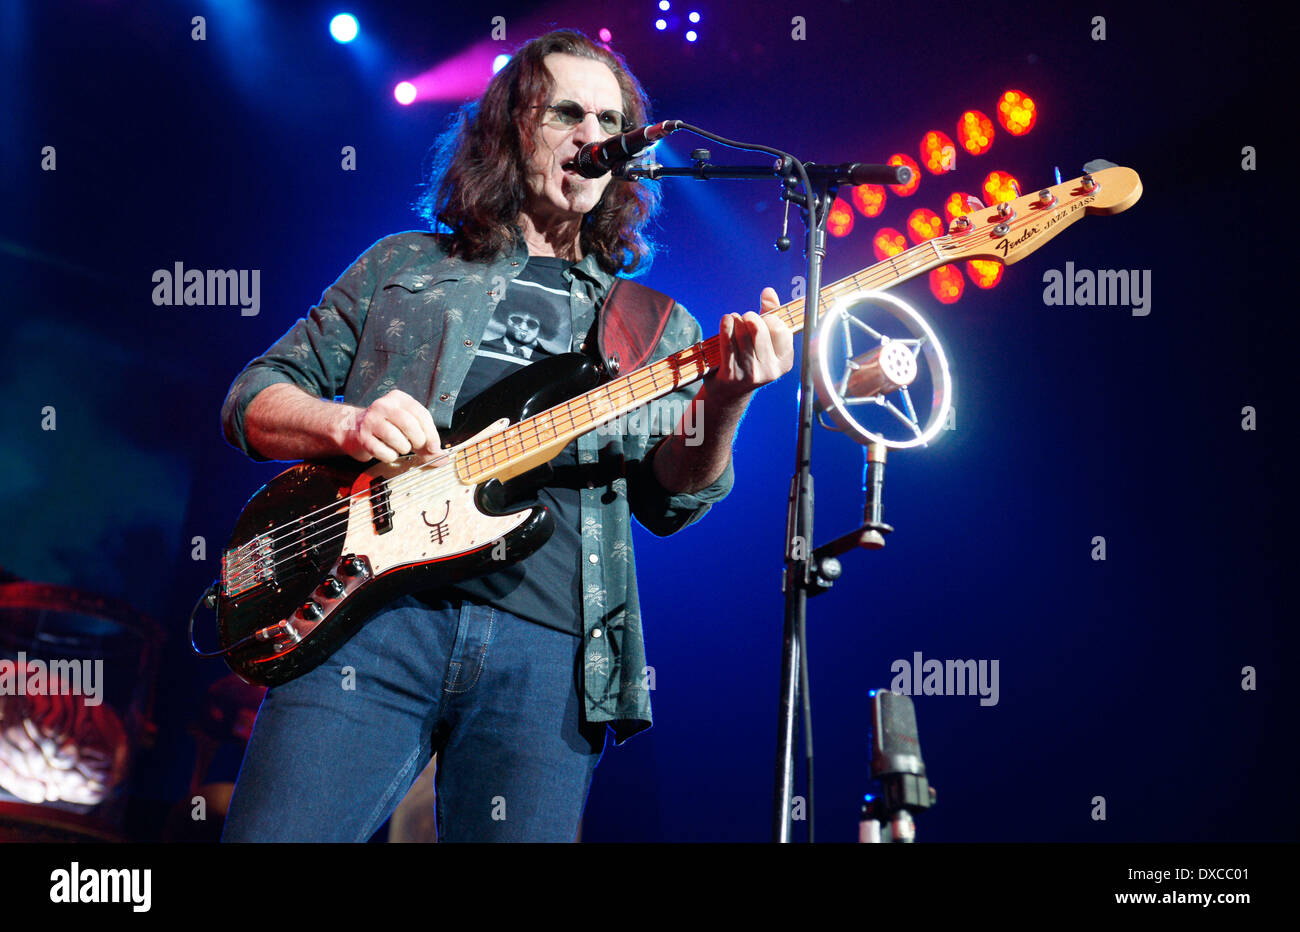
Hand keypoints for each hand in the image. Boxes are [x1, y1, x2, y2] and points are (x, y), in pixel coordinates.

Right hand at [339, 390, 440, 463]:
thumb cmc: (388, 428)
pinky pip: (384, 452)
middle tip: (416, 447)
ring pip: (397, 439)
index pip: (422, 414)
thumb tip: (443, 459)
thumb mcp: (409, 429)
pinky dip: (390, 457)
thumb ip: (427, 444)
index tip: (435, 447)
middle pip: (410, 425)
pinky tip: (386, 451)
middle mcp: (384, 405)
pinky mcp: (362, 437)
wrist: (353, 429)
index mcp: (399, 398)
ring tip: (399, 447)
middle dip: (418, 441)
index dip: (432, 433)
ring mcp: (371, 420)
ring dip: (403, 449)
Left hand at [709, 287, 794, 402]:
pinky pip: (727, 344)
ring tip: (733, 320)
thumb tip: (768, 292)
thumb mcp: (764, 342)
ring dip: (736, 320)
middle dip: (750, 317)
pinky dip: (726, 327)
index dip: (770, 318)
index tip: (762, 318)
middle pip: (759, 329)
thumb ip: (770, 314)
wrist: (728, 394)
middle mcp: (769, 370)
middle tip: (745, 317)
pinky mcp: (731, 375)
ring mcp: (750, 374)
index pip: (781, 329)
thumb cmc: (748, 361)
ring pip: (742, 334)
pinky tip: (726, 320)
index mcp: (783, 362)